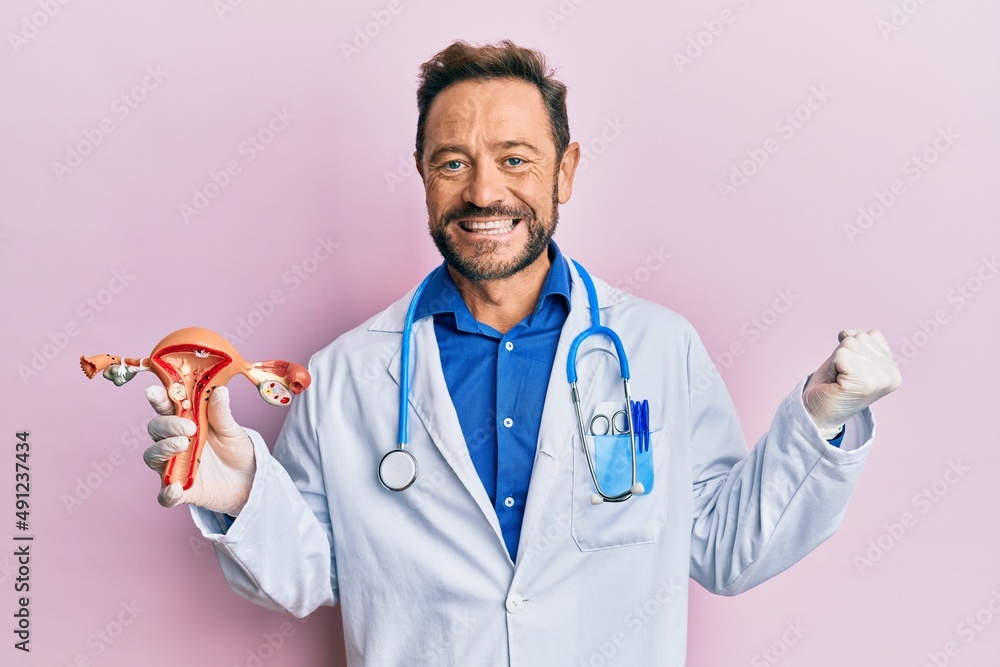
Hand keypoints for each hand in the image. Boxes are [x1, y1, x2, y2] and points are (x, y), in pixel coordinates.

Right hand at [143, 385, 255, 514]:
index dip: (157, 398)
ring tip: (183, 444)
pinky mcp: (181, 491)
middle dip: (167, 425)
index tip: (154, 392)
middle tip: (189, 427)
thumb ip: (221, 413)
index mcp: (185, 422)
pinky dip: (167, 493)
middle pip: (156, 429)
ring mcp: (175, 466)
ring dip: (163, 449)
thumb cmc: (235, 450)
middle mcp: (174, 442)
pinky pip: (165, 495)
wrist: (249, 479)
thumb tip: (219, 391)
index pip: (165, 407)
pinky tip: (176, 489)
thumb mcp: (232, 430)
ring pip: (153, 457)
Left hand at [802, 329, 901, 438]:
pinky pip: (840, 354)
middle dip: (843, 353)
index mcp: (893, 370)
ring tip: (838, 379)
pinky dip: (832, 366)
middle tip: (842, 376)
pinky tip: (835, 382)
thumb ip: (858, 342)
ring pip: (850, 343)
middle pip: (860, 337)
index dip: (852, 349)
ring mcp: (878, 381)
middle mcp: (891, 376)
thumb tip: (846, 333)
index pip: (871, 335)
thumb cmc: (833, 385)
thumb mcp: (851, 358)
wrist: (817, 414)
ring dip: (836, 360)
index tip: (850, 371)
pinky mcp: (862, 384)